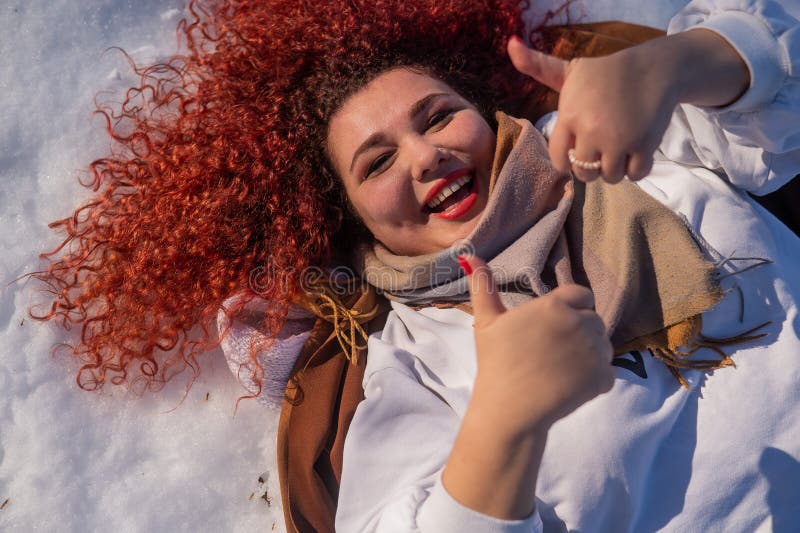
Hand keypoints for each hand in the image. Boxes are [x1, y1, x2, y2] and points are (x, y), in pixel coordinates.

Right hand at [460, 255, 613, 433]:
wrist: (509, 409)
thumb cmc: (496, 363)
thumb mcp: (486, 321)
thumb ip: (483, 285)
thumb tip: (467, 254)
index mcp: (556, 305)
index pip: (580, 295)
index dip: (568, 308)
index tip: (550, 327)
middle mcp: (581, 323)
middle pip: (592, 319)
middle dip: (578, 331)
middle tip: (551, 351)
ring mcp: (596, 351)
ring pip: (602, 344)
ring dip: (588, 353)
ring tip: (560, 368)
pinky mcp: (603, 377)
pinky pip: (606, 371)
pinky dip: (593, 379)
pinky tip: (569, 385)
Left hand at [507, 30, 748, 182]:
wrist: (652, 68)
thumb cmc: (604, 75)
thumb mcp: (570, 72)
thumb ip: (538, 67)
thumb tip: (510, 44)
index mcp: (568, 117)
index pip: (559, 160)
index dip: (569, 158)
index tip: (580, 146)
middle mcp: (590, 130)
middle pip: (584, 173)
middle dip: (592, 165)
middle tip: (602, 145)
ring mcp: (617, 139)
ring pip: (609, 177)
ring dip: (615, 168)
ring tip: (619, 146)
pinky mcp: (644, 145)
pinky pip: (635, 175)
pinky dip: (637, 168)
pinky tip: (636, 149)